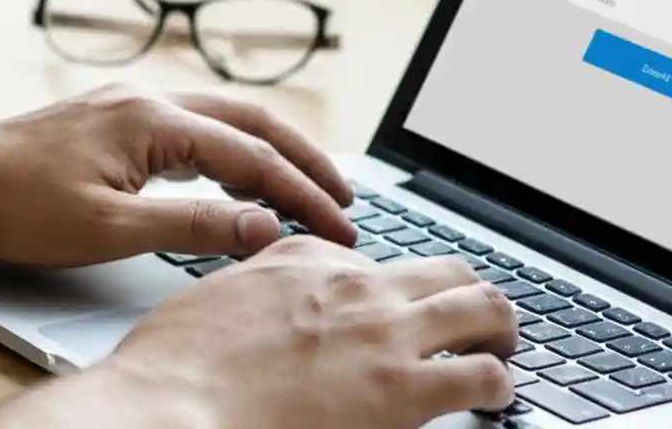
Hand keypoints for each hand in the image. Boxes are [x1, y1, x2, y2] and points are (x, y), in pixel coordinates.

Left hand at [0, 83, 354, 265]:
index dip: (303, 194)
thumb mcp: (107, 228)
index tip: (338, 226)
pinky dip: (237, 150)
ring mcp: (136, 103)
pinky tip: (242, 178)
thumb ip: (195, 225)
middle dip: (308, 161)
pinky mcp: (121, 117)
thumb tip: (264, 226)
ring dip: (276, 153)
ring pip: (231, 118)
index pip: (254, 157)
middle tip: (345, 200)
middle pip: (257, 122)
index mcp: (155, 120)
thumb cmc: (12, 205)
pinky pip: (200, 125)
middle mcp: (153, 99)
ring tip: (307, 192)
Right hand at [108, 238, 516, 428]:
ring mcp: (387, 336)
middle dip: (471, 295)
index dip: (397, 294)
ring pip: (482, 308)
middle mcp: (361, 289)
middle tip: (480, 321)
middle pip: (449, 272)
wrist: (166, 410)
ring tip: (505, 349)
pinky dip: (499, 384)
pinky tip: (497, 396)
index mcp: (310, 261)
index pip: (379, 264)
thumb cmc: (171, 368)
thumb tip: (273, 300)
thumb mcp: (213, 296)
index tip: (401, 312)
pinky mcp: (404, 390)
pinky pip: (480, 374)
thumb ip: (259, 286)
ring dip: (502, 328)